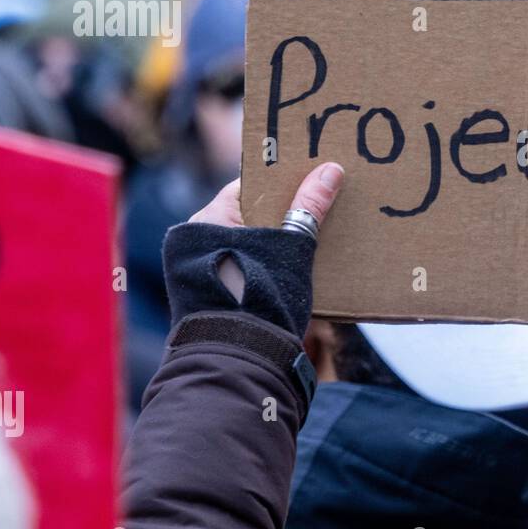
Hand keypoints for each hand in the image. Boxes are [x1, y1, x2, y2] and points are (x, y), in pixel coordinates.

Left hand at [181, 162, 345, 310]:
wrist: (239, 359)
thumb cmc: (261, 298)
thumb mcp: (291, 246)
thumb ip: (309, 206)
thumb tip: (330, 169)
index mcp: (208, 220)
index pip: (247, 186)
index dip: (279, 180)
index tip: (308, 176)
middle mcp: (196, 241)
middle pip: (248, 213)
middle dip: (282, 210)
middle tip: (317, 203)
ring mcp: (200, 269)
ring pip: (246, 242)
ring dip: (276, 239)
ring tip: (312, 233)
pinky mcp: (210, 293)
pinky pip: (242, 266)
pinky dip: (265, 263)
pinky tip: (293, 266)